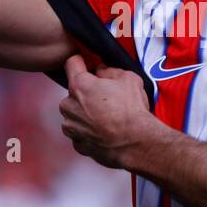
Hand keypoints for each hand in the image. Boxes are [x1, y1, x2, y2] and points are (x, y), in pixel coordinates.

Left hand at [58, 54, 157, 169]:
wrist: (137, 144)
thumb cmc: (132, 111)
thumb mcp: (128, 79)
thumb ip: (110, 71)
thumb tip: (102, 71)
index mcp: (79, 86)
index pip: (71, 63)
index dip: (81, 61)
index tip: (86, 64)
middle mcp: (69, 106)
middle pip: (73, 92)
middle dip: (86, 93)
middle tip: (106, 98)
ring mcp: (71, 127)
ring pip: (75, 114)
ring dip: (86, 113)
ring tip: (108, 118)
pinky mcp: (78, 144)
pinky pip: (80, 133)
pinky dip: (90, 131)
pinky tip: (106, 132)